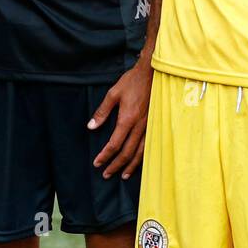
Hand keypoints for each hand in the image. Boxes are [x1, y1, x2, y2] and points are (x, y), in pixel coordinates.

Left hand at [89, 60, 152, 180]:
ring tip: (123, 175)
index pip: (114, 144)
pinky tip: (140, 162)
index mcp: (127, 119)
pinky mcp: (156, 124)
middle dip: (116, 165)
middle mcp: (139, 126)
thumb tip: (91, 126)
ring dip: (131, 165)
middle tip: (107, 174)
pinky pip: (150, 145)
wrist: (153, 72)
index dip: (105, 155)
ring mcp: (150, 126)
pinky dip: (143, 156)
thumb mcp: (113, 94)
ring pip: (141, 152)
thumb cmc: (132, 81)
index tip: (97, 163)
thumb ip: (102, 112)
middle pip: (127, 152)